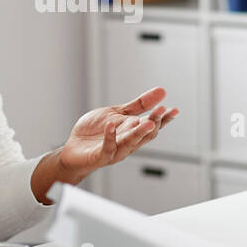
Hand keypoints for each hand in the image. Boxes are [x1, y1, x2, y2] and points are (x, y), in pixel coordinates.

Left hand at [56, 86, 178, 178]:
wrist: (73, 149)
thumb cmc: (95, 133)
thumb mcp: (118, 113)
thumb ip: (139, 105)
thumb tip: (161, 92)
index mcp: (132, 131)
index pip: (152, 125)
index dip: (164, 119)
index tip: (174, 110)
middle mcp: (127, 142)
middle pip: (144, 134)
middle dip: (154, 123)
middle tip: (162, 111)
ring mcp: (114, 150)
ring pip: (130, 142)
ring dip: (139, 132)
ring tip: (148, 123)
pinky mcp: (100, 155)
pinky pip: (107, 147)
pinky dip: (109, 136)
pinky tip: (111, 125)